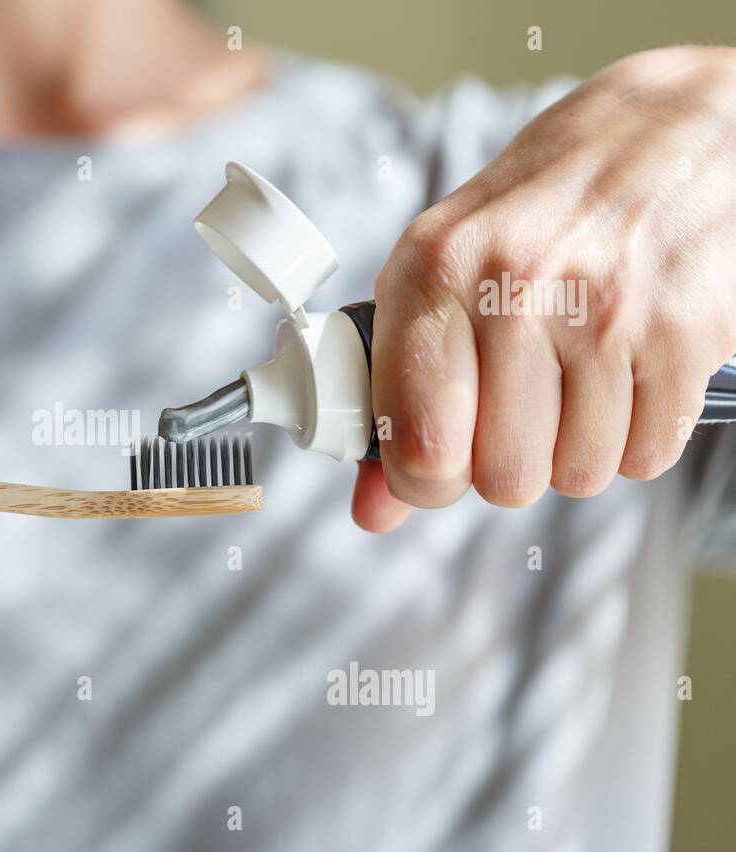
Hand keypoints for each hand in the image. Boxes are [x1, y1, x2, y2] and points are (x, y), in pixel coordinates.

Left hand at [353, 46, 735, 531]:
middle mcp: (515, 286)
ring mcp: (607, 308)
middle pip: (503, 479)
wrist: (667, 132)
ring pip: (577, 475)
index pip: (419, 447)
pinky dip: (636, 435)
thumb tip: (373, 512)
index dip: (425, 479)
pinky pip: (647, 456)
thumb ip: (398, 399)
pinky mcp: (685, 330)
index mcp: (433, 271)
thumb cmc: (536, 214)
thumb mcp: (441, 279)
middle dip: (508, 462)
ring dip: (575, 448)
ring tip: (576, 377)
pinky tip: (625, 373)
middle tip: (519, 406)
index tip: (439, 459)